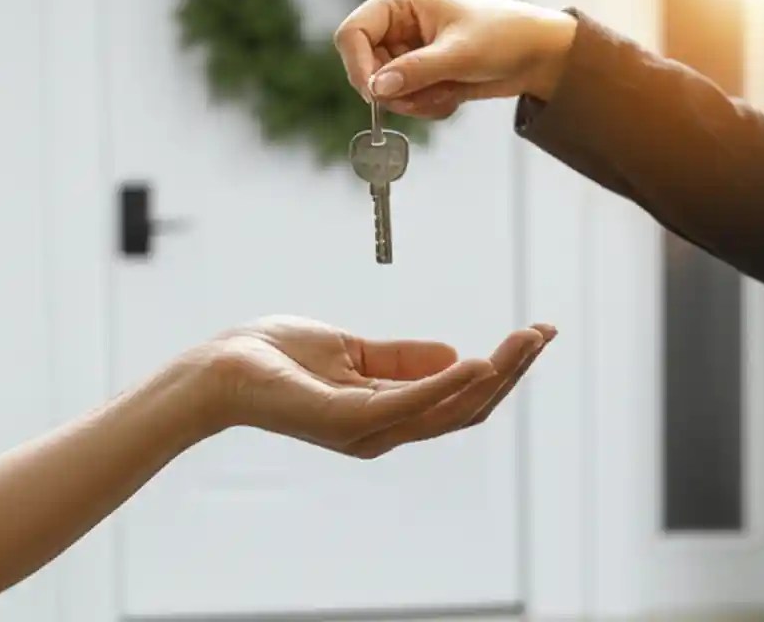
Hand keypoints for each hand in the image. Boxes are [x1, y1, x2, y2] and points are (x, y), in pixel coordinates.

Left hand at [189, 315, 555, 458]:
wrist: (221, 365)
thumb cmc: (276, 357)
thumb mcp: (352, 349)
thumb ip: (401, 358)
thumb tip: (456, 354)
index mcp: (388, 413)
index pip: (459, 397)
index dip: (502, 369)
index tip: (535, 334)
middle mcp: (384, 430)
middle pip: (466, 408)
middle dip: (512, 372)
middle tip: (543, 334)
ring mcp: (367, 430)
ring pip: (448, 409)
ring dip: (492, 375)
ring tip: (523, 342)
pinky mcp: (346, 419)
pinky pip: (407, 404)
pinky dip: (444, 385)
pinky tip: (474, 360)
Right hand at [334, 0, 576, 118]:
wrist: (535, 54)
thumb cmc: (503, 36)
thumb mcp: (459, 54)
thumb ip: (416, 71)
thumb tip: (377, 88)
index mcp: (397, 2)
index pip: (352, 34)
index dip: (358, 66)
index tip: (377, 95)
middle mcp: (395, 25)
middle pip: (365, 69)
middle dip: (398, 91)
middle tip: (429, 94)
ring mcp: (405, 52)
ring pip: (385, 92)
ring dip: (417, 101)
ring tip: (450, 90)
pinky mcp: (418, 75)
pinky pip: (405, 102)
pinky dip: (427, 106)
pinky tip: (453, 95)